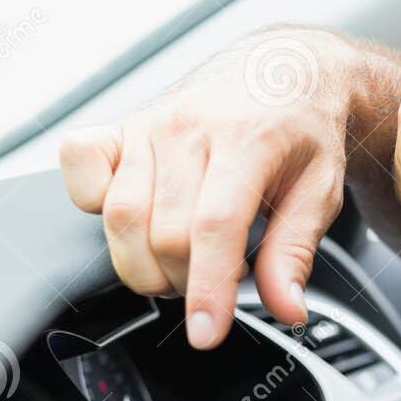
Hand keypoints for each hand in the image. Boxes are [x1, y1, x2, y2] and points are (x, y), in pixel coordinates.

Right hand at [59, 28, 356, 348]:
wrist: (283, 68)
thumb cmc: (304, 129)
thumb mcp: (322, 189)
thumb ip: (297, 251)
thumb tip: (287, 308)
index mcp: (249, 138)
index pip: (215, 226)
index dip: (207, 288)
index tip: (207, 333)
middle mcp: (190, 125)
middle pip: (163, 232)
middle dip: (186, 280)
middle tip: (214, 281)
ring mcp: (149, 123)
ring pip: (119, 215)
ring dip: (144, 262)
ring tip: (184, 262)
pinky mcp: (120, 125)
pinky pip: (79, 166)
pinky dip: (92, 203)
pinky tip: (136, 218)